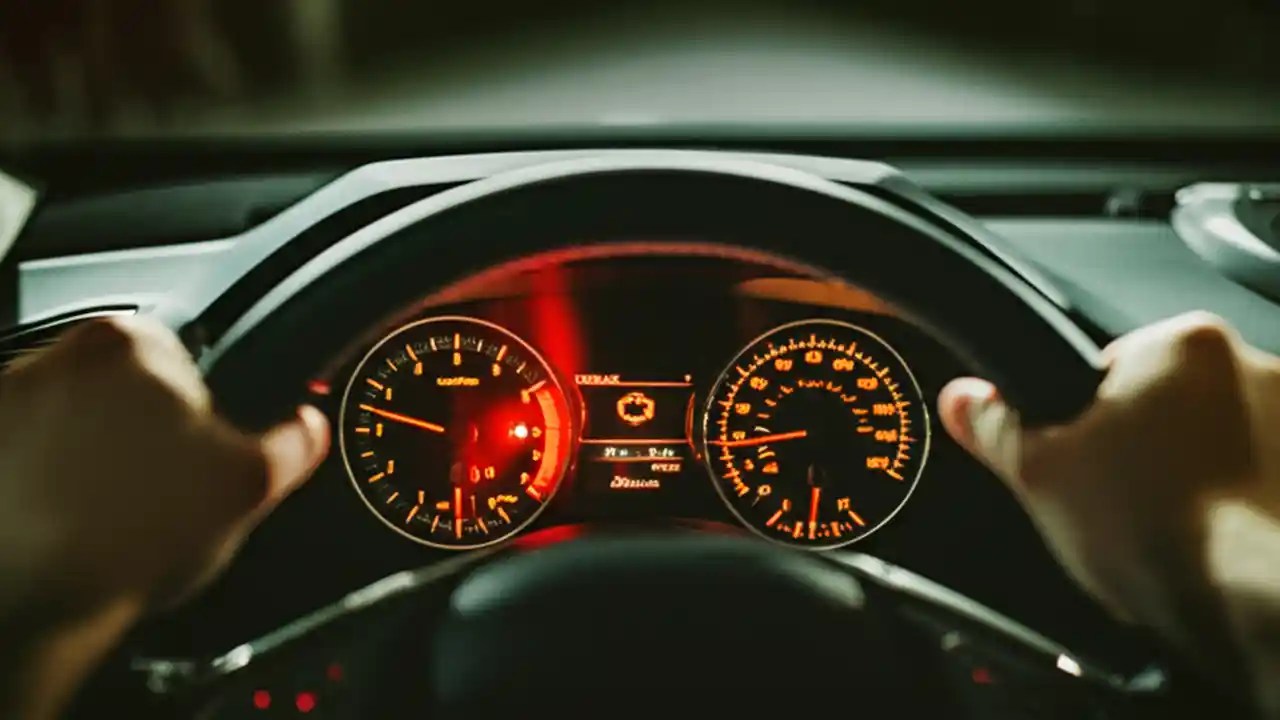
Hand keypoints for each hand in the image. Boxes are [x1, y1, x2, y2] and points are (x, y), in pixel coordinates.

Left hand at [0, 315, 327, 718]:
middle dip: (140, 435)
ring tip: (105, 516)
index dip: (200, 418)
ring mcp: (5, 403)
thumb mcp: (248, 486)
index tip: (195, 460)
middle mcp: (53, 357)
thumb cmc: (132, 534)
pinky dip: (40, 485)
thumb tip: (310, 427)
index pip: (184, 363)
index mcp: (129, 343)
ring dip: (86, 461)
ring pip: (69, 427)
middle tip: (155, 493)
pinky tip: (63, 524)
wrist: (30, 599)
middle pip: (122, 391)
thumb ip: (292, 444)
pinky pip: (23, 459)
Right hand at [938, 312, 1279, 711]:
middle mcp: (1256, 364)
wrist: (1245, 606)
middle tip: (1120, 496)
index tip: (1085, 459)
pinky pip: (1258, 473)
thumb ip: (995, 425)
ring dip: (1195, 468)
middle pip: (1171, 399)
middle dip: (1145, 441)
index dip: (1088, 418)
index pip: (1116, 367)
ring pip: (1217, 437)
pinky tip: (1210, 535)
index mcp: (1182, 342)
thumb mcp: (1039, 473)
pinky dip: (1238, 498)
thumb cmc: (1150, 528)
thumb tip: (962, 398)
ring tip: (1170, 523)